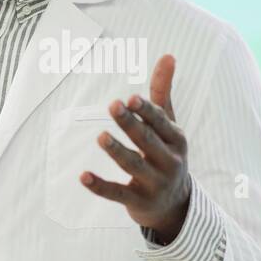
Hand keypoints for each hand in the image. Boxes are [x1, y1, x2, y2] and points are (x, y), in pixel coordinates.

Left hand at [80, 55, 190, 243]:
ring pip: (133, 165)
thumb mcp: (170, 125)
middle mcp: (169, 162)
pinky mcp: (137, 201)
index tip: (131, 98)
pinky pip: (117, 193)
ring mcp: (154, 184)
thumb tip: (168, 55)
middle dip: (130, 124)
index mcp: (177, 140)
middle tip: (113, 106)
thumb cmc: (167, 153)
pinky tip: (83, 176)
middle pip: (147, 140)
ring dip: (117, 151)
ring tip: (101, 136)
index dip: (147, 111)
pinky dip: (99, 186)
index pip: (161, 123)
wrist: (174, 205)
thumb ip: (163, 92)